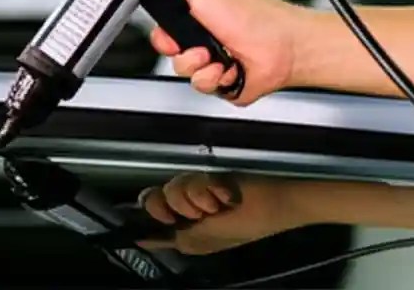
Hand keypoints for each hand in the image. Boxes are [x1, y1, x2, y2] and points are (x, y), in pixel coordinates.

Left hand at [137, 172, 309, 254]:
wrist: (272, 205)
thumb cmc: (243, 226)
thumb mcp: (203, 241)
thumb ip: (170, 239)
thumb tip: (141, 240)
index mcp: (179, 222)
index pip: (148, 213)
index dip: (146, 213)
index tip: (158, 218)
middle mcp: (180, 203)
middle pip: (152, 197)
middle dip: (175, 208)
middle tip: (197, 215)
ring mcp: (192, 186)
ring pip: (172, 189)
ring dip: (197, 202)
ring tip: (218, 207)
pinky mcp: (204, 171)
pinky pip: (193, 181)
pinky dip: (210, 192)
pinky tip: (225, 197)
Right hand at [149, 0, 309, 105]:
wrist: (282, 48)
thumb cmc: (252, 14)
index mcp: (196, 9)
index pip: (162, 23)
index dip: (162, 28)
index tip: (171, 29)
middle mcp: (203, 33)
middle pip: (166, 47)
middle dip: (176, 48)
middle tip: (194, 42)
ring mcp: (212, 58)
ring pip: (181, 68)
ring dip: (196, 64)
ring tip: (215, 55)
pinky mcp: (220, 79)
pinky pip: (200, 85)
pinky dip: (212, 78)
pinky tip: (227, 68)